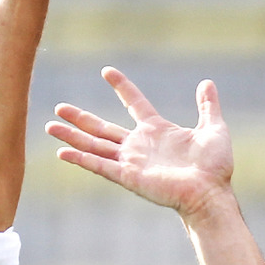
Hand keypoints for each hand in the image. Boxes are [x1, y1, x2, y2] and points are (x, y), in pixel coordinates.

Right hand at [49, 70, 236, 222]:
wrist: (211, 193)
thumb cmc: (214, 167)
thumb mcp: (213, 128)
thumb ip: (207, 106)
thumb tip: (207, 83)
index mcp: (158, 131)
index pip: (134, 104)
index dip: (122, 87)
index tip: (107, 71)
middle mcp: (140, 146)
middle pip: (103, 128)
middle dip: (80, 118)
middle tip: (59, 106)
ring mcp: (132, 162)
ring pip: (94, 145)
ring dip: (72, 136)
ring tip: (50, 126)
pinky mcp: (128, 176)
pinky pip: (99, 165)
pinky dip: (80, 159)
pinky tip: (61, 153)